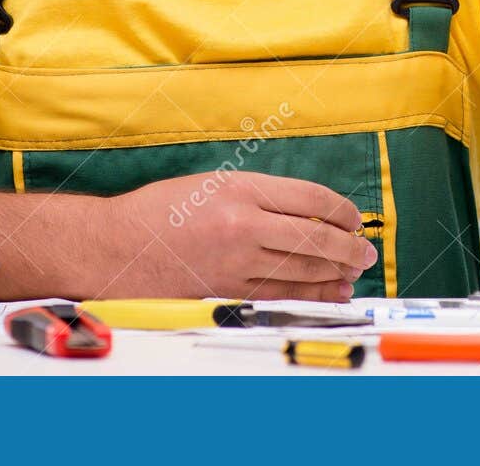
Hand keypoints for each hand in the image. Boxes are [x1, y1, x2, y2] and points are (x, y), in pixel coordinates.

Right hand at [88, 170, 376, 302]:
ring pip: (302, 270)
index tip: (355, 219)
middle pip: (314, 237)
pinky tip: (329, 294)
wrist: (114, 247)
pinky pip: (280, 295)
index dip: (342, 211)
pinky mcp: (226, 292)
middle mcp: (242, 224)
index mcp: (241, 188)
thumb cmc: (161, 211)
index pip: (310, 199)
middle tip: (366, 251)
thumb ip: (260, 196)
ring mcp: (235, 262)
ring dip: (335, 274)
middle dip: (347, 247)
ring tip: (354, 273)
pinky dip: (310, 296)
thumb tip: (310, 211)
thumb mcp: (213, 184)